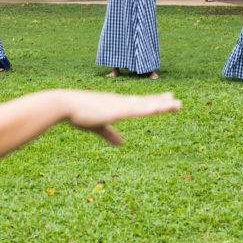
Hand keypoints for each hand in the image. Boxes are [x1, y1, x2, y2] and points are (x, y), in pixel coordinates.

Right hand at [55, 90, 181, 145]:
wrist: (65, 104)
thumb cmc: (78, 113)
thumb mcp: (97, 126)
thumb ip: (110, 134)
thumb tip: (121, 144)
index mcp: (117, 105)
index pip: (139, 103)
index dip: (154, 101)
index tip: (167, 99)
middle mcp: (121, 103)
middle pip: (146, 103)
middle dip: (162, 103)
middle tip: (178, 103)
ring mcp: (119, 105)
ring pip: (144, 105)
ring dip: (160, 105)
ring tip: (176, 105)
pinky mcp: (115, 110)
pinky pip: (135, 110)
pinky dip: (147, 108)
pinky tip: (157, 108)